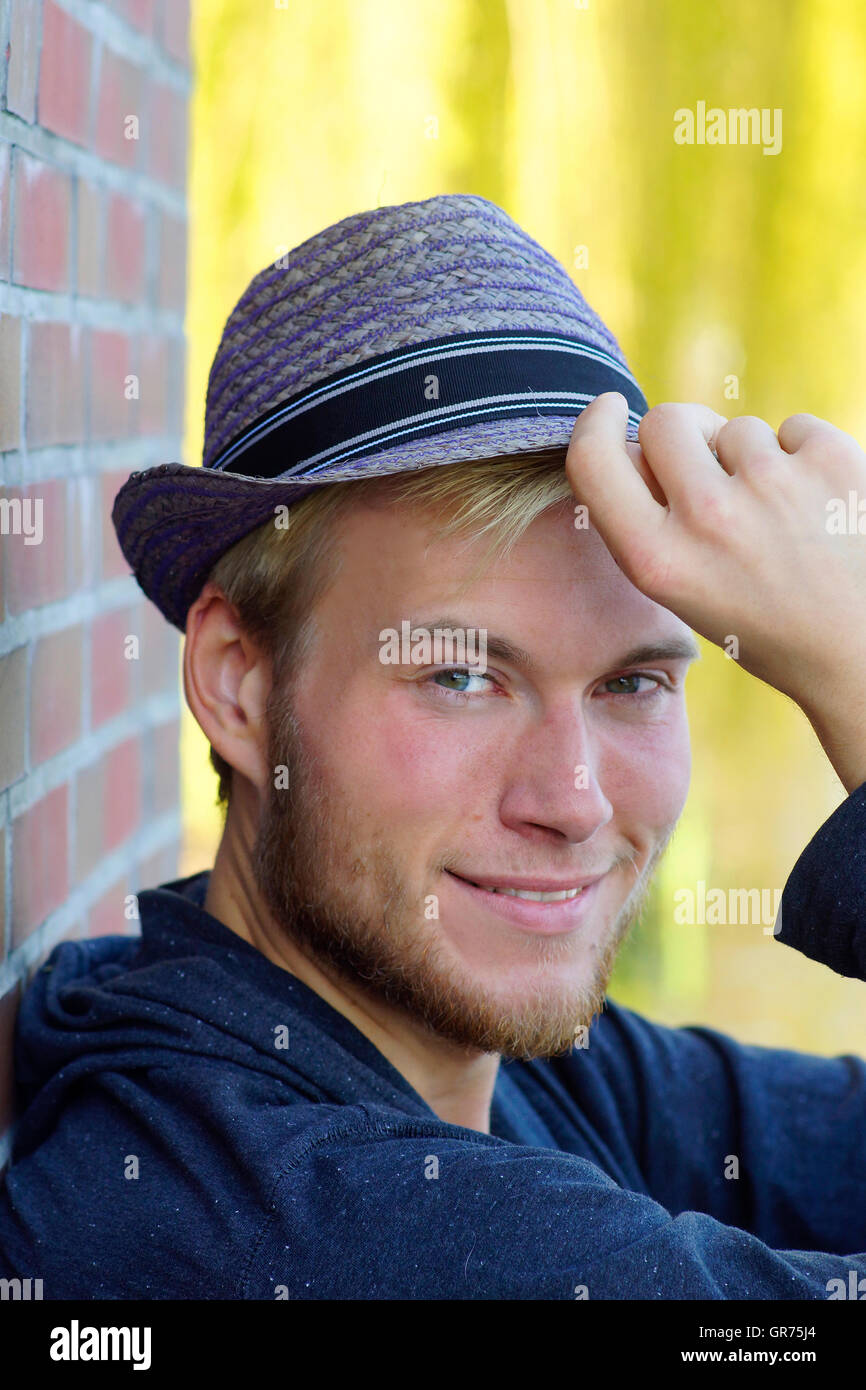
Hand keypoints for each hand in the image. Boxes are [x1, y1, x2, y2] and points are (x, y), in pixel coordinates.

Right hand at [565, 393, 865, 791]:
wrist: (858, 650)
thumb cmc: (764, 622)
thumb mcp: (681, 592)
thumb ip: (649, 521)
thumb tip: (647, 440)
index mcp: (657, 561)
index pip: (593, 460)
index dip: (595, 423)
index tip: (609, 409)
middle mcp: (707, 520)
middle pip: (666, 421)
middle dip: (685, 436)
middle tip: (713, 474)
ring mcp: (771, 486)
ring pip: (737, 428)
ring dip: (752, 459)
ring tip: (780, 520)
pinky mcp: (830, 461)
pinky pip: (793, 429)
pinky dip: (803, 459)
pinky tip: (816, 510)